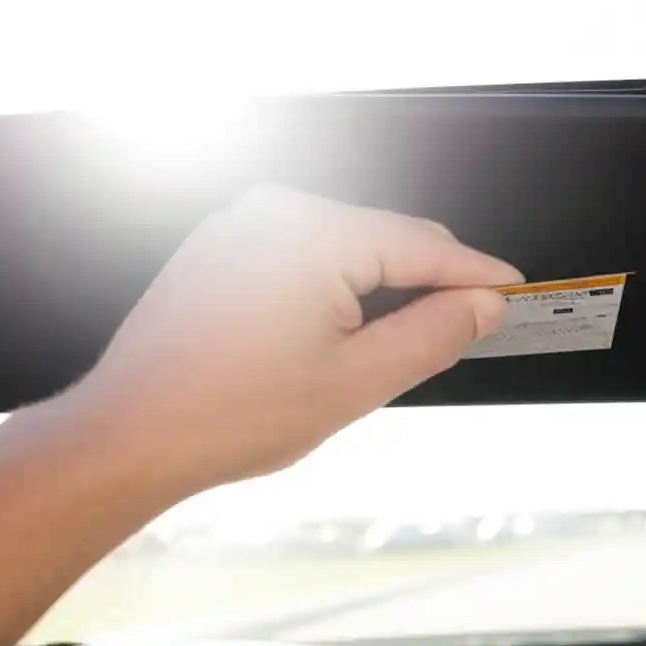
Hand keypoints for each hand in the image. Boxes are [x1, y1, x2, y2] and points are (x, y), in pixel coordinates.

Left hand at [66, 185, 521, 488]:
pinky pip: (306, 256)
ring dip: (382, 291)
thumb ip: (431, 335)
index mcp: (314, 233)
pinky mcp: (224, 247)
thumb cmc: (228, 414)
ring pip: (348, 250)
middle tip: (467, 330)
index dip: (478, 276)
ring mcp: (244, 225)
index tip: (516, 291)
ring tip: (396, 347)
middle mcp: (277, 212)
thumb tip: (482, 306)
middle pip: (388, 240)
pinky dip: (338, 288)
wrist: (129, 434)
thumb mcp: (354, 384)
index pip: (425, 247)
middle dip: (430, 285)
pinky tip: (340, 335)